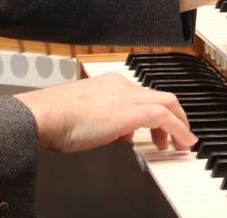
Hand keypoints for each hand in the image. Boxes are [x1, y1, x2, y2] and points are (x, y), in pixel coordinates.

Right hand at [13, 73, 196, 153]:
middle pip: (161, 95)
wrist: (45, 115)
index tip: (157, 129)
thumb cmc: (54, 118)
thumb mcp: (85, 116)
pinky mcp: (130, 111)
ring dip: (179, 124)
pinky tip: (181, 142)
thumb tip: (120, 134)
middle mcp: (121, 85)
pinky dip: (178, 129)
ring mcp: (126, 96)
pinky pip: (164, 116)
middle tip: (179, 135)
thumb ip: (105, 121)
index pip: (142, 94)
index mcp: (109, 84)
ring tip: (182, 142)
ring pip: (167, 102)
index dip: (155, 113)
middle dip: (175, 116)